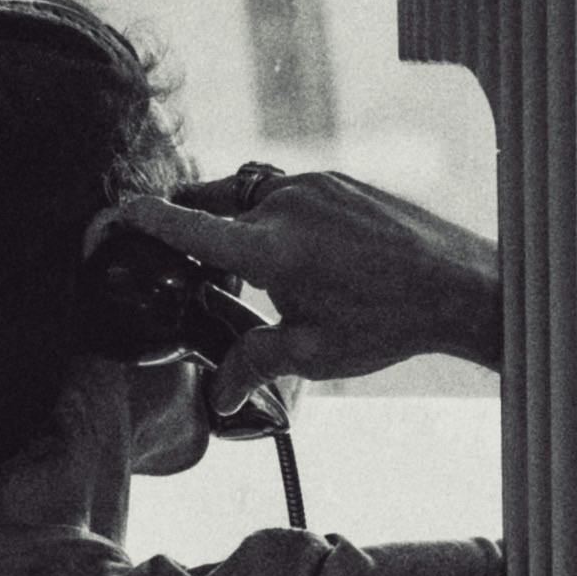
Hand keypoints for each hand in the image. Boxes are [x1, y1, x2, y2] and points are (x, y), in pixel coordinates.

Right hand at [106, 169, 503, 407]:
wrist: (460, 285)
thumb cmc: (389, 322)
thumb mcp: (314, 354)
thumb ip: (255, 364)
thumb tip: (218, 398)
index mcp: (271, 247)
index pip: (189, 227)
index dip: (146, 220)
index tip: (116, 213)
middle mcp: (286, 202)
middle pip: (212, 202)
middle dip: (191, 223)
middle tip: (186, 253)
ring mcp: (313, 182)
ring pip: (249, 193)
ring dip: (238, 220)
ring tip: (254, 262)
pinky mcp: (336, 177)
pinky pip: (284, 189)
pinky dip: (274, 214)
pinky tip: (300, 251)